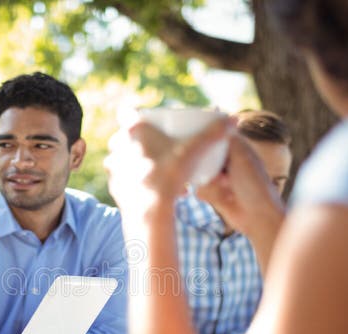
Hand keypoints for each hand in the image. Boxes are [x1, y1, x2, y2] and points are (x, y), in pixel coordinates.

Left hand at [105, 117, 229, 217]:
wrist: (150, 209)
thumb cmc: (170, 173)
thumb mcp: (195, 150)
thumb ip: (214, 133)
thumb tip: (234, 119)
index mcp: (133, 129)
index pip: (128, 112)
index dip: (138, 114)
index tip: (151, 122)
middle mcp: (117, 145)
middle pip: (129, 136)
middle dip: (144, 142)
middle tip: (161, 150)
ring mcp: (113, 166)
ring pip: (127, 158)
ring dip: (141, 162)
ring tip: (161, 172)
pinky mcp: (113, 185)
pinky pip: (125, 178)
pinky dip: (138, 181)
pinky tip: (154, 188)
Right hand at [194, 133, 283, 236]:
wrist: (258, 217)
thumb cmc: (255, 184)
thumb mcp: (241, 155)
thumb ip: (227, 137)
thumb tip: (218, 115)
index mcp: (235, 147)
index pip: (212, 136)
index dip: (204, 140)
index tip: (200, 144)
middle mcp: (225, 160)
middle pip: (200, 155)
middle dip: (206, 166)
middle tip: (222, 175)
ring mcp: (218, 177)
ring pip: (197, 174)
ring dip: (212, 183)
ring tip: (227, 188)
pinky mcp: (213, 193)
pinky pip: (199, 190)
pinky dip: (210, 195)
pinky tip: (225, 198)